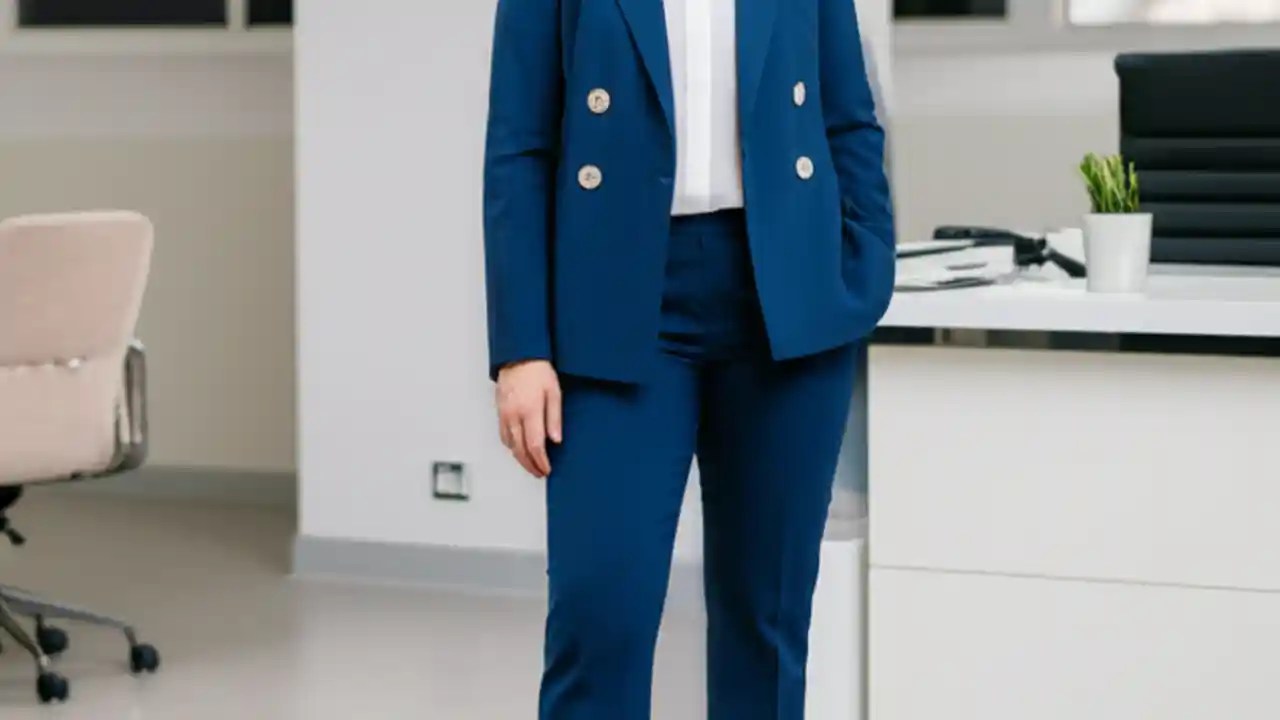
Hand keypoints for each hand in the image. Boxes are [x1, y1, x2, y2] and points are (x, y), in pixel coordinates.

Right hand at [495, 360, 561, 477]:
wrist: (518, 356)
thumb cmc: (537, 370)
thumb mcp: (554, 392)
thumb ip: (554, 418)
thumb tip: (555, 439)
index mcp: (530, 410)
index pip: (535, 445)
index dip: (541, 461)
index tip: (547, 468)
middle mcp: (514, 415)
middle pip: (520, 450)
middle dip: (530, 465)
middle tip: (539, 472)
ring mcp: (504, 414)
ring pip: (510, 445)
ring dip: (520, 459)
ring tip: (530, 465)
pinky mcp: (499, 412)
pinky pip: (503, 435)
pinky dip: (511, 446)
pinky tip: (517, 449)